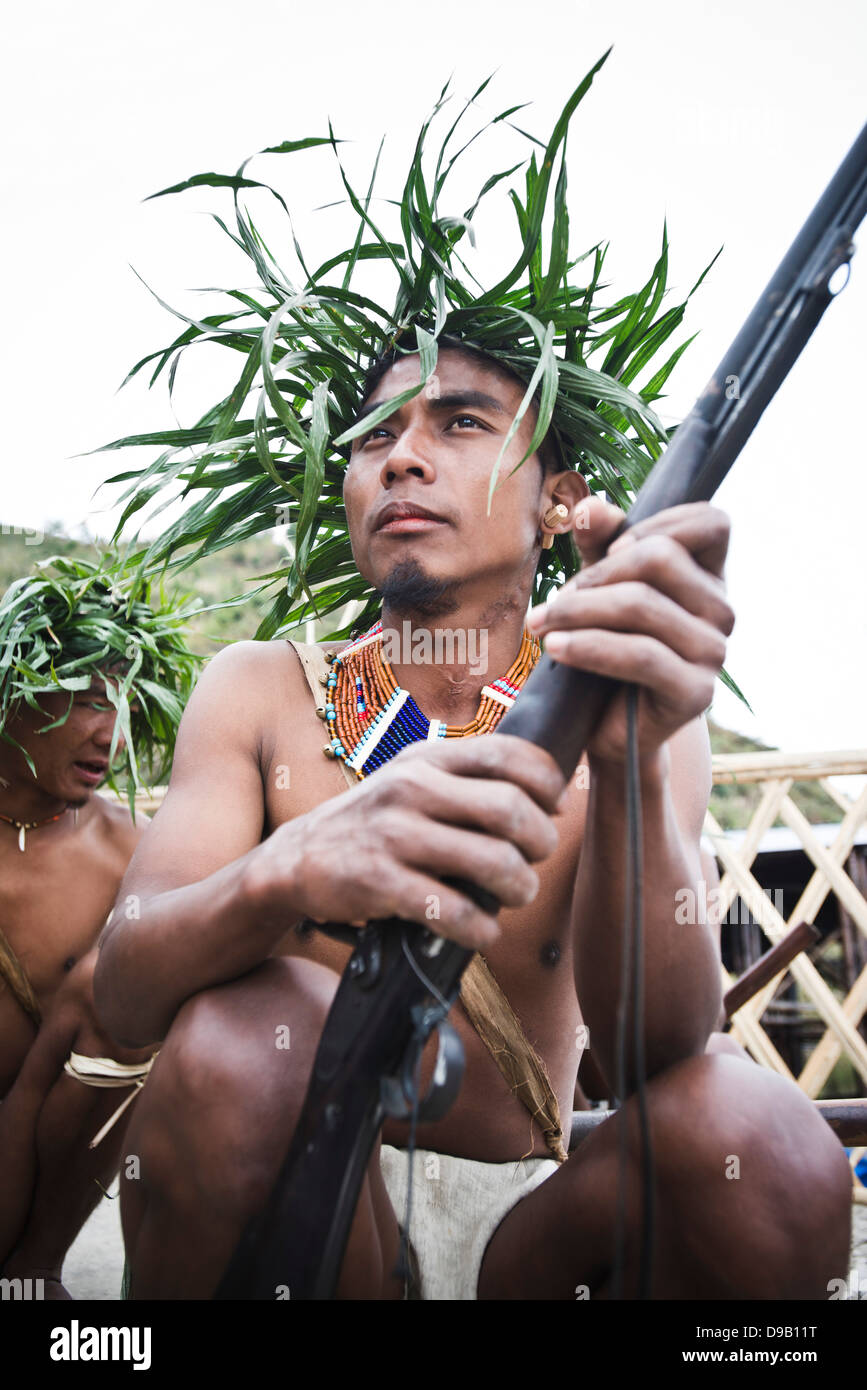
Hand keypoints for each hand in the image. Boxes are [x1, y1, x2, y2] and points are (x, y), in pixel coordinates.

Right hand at [260, 736, 565, 949]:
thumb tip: (542, 799)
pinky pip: (453, 909)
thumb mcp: (410, 779)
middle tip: (537, 859)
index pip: (509, 754)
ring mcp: (394, 834)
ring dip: (520, 887)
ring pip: (491, 861)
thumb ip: (464, 779)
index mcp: (426, 758)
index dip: (548, 783)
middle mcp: (411, 788)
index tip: (554, 809)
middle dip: (541, 841)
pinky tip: (482, 931)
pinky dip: (481, 928)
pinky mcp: (379, 881)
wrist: (298, 858)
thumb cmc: (374, 823)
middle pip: (510, 809)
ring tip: (517, 896)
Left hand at [527, 497, 733, 763]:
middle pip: (662, 557)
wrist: (607, 730)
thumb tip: (591, 506)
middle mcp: (722, 612)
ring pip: (641, 604)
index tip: (612, 548)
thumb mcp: (600, 588)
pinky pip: (639, 654)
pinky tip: (554, 648)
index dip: (661, 523)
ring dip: (577, 610)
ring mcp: (714, 653)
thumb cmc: (605, 650)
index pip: (712, 522)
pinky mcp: (696, 692)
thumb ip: (600, 544)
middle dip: (597, 572)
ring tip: (540, 625)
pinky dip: (588, 646)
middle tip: (556, 600)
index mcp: (709, 578)